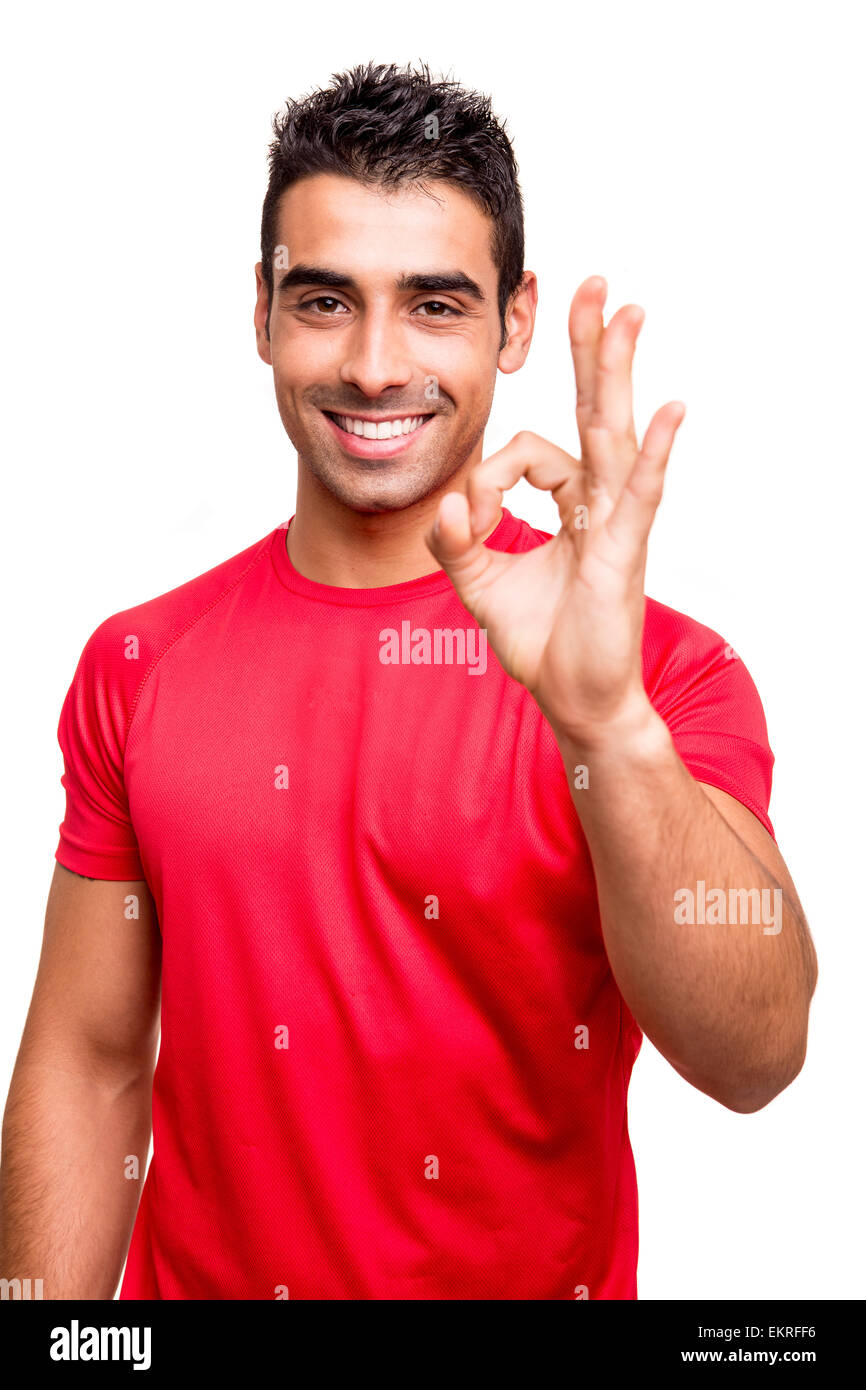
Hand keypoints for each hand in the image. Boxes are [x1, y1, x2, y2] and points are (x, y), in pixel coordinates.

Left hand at [425, 275, 685, 745]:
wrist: (575, 700)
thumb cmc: (541, 642)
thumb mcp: (480, 584)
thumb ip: (456, 542)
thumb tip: (444, 504)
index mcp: (567, 502)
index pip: (522, 454)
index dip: (484, 478)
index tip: (466, 523)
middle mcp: (597, 501)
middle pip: (590, 409)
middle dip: (589, 347)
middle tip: (595, 284)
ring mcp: (615, 521)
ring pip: (613, 432)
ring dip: (616, 371)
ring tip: (627, 310)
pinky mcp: (624, 551)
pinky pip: (638, 493)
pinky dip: (650, 453)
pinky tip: (666, 412)